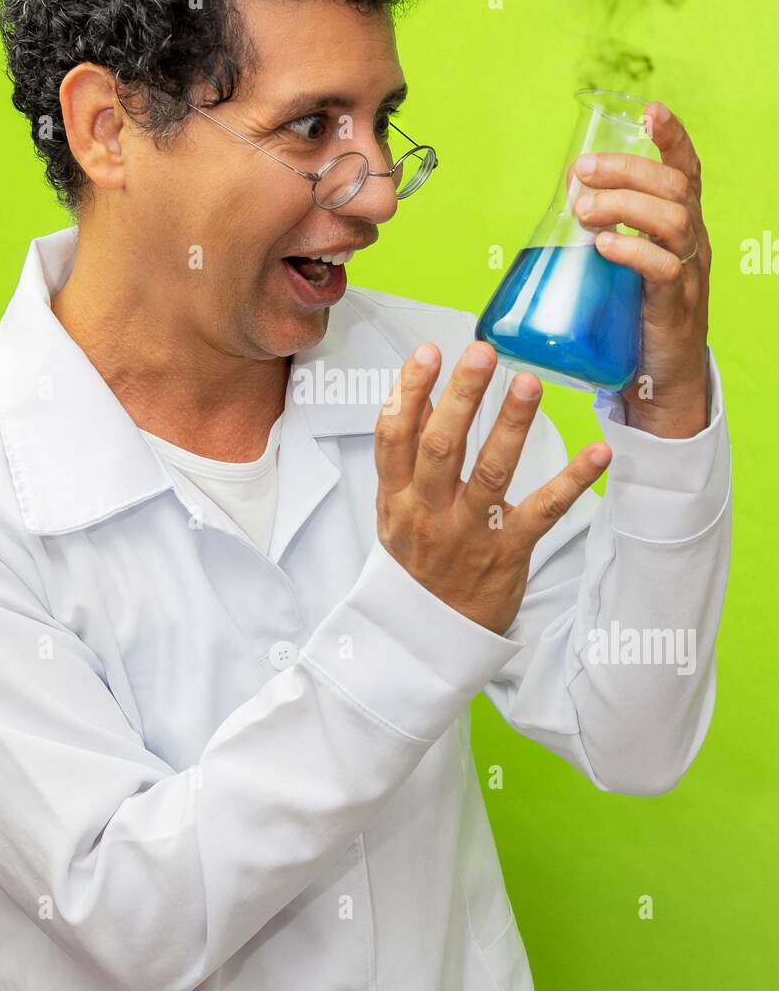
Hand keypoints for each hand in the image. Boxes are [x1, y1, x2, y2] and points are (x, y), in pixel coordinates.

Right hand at [375, 341, 610, 635]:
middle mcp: (429, 513)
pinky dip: (572, 481)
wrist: (428, 638)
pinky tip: (597, 452)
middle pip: (441, 447)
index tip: (428, 353)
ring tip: (528, 383)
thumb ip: (407, 453)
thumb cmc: (416, 562)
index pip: (394, 437)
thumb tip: (418, 393)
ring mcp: (469, 534)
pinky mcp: (508, 553)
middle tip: (482, 352)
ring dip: (511, 426)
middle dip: (461, 397)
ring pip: (491, 474)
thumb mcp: (395, 508)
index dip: (408, 393)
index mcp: (397, 497)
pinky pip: (543, 512)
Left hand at [572, 100, 710, 438]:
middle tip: (583, 172)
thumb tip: (565, 198)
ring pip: (671, 220)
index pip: (685, 170)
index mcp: (679, 224)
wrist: (661, 379)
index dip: (672, 137)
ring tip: (585, 211)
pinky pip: (663, 268)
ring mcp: (688, 272)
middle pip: (674, 186)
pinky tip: (605, 245)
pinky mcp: (674, 305)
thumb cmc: (636, 316)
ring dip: (624, 206)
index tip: (652, 110)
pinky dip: (633, 251)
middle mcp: (691, 241)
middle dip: (627, 169)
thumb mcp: (625, 264)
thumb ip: (605, 231)